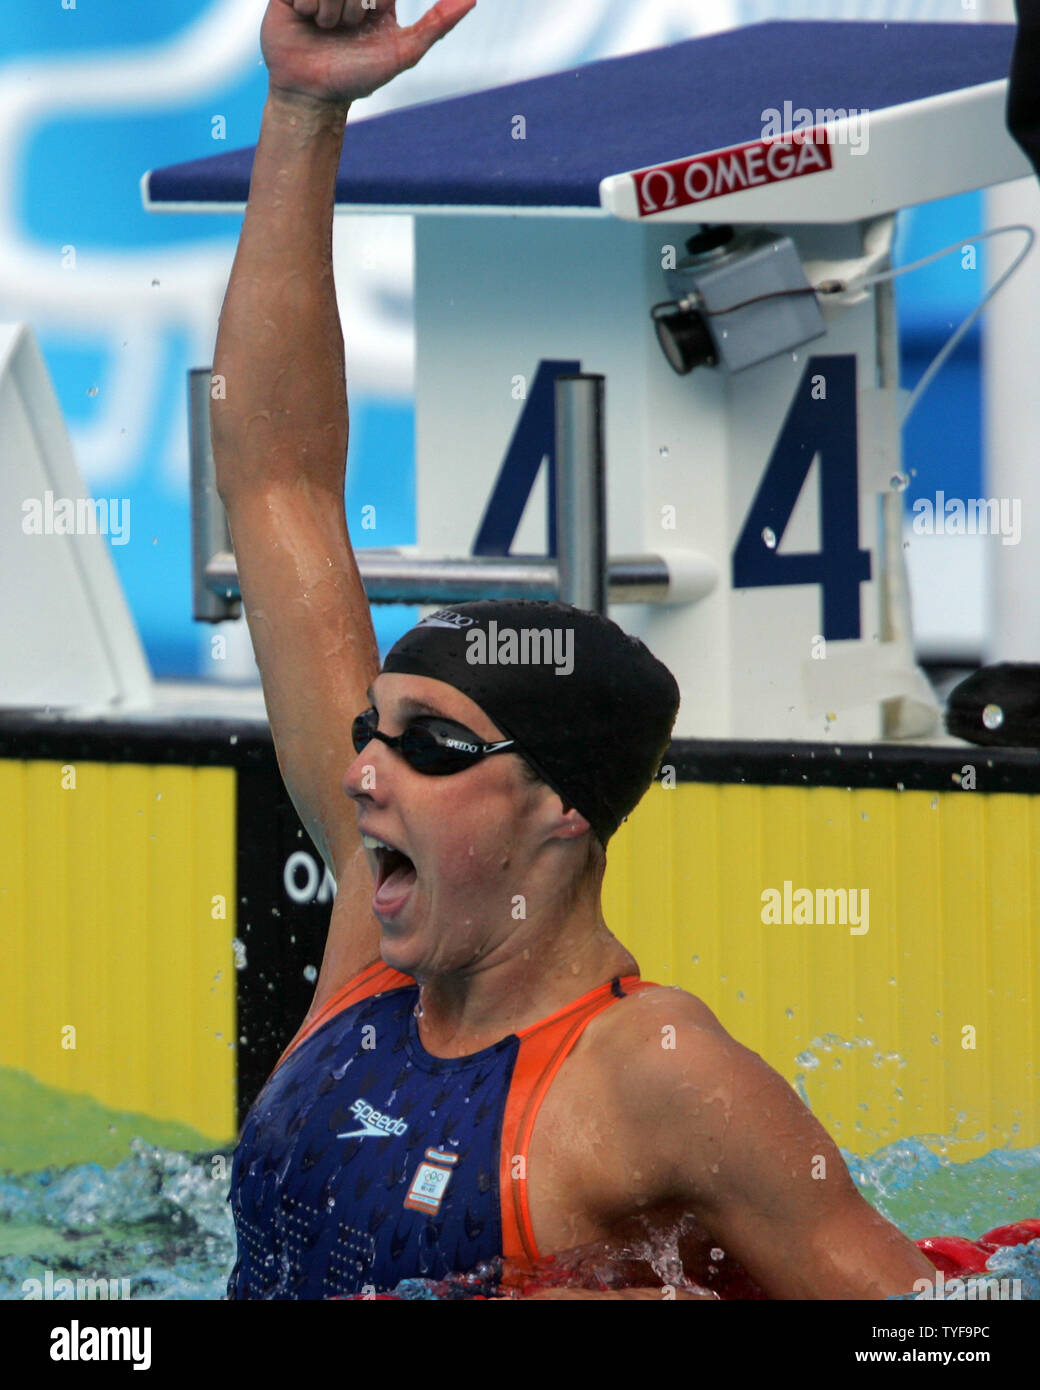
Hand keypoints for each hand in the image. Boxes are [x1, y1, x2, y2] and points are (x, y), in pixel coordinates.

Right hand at [261, 0, 476, 106]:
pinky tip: (306, 18)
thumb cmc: (357, 77)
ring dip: (332, 9)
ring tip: (325, 28)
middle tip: (349, 25)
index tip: (374, 9)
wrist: (313, 96)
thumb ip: (437, 23)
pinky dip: (309, 4)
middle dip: (355, 2)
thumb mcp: (404, 52)